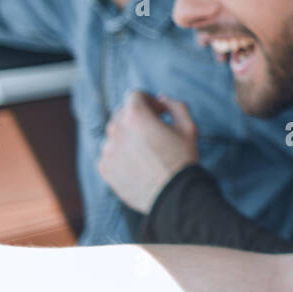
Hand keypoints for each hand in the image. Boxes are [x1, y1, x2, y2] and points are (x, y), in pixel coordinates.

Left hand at [98, 91, 199, 213]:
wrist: (174, 196)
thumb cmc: (183, 160)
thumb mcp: (188, 127)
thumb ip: (175, 106)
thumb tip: (161, 99)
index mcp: (136, 115)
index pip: (135, 95)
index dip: (149, 101)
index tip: (159, 113)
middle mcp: (117, 129)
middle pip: (122, 114)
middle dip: (137, 119)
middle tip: (154, 134)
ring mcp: (108, 150)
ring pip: (115, 135)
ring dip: (128, 138)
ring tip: (146, 153)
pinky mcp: (104, 168)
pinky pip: (109, 154)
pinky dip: (120, 156)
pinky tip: (138, 166)